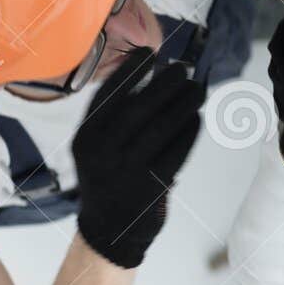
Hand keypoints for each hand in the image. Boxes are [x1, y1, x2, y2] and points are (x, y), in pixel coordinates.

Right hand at [74, 48, 203, 268]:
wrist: (109, 231)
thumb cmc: (108, 176)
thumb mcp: (98, 147)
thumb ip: (116, 116)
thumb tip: (151, 73)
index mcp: (85, 138)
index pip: (107, 96)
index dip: (129, 71)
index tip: (150, 53)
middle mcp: (101, 153)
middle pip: (138, 109)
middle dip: (165, 84)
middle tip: (184, 69)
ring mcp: (126, 171)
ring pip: (161, 128)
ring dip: (183, 104)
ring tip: (198, 90)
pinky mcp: (151, 186)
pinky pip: (176, 151)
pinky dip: (189, 132)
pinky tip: (197, 118)